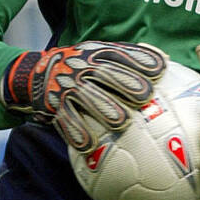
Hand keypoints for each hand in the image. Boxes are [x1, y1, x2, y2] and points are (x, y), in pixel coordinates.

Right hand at [1, 41, 166, 151]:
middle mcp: (81, 67)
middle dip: (125, 83)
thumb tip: (165, 62)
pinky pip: (65, 121)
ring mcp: (67, 86)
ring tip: (121, 122)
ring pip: (87, 98)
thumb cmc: (79, 67)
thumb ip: (125, 58)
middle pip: (106, 73)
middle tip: (145, 96)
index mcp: (96, 53)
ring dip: (105, 109)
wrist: (34, 73)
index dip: (140, 60)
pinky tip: (88, 146)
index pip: (121, 54)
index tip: (160, 69)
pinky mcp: (54, 105)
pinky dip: (76, 133)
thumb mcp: (96, 54)